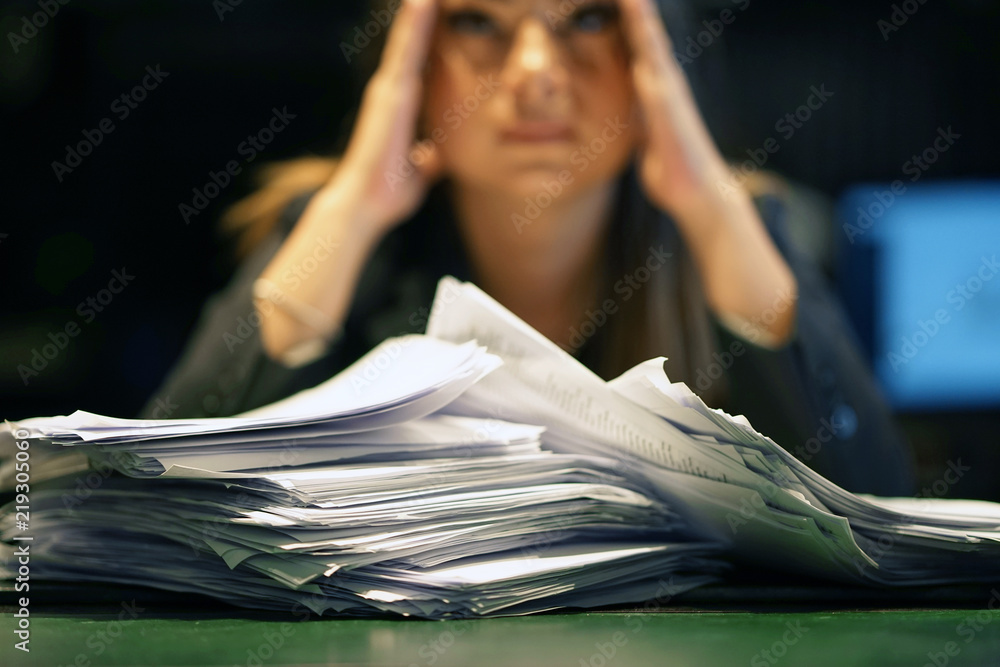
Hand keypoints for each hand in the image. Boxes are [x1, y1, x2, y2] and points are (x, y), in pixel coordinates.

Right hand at [323, 0, 442, 236]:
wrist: (365, 204)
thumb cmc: (388, 193)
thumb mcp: (417, 173)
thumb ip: (426, 160)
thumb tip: (430, 157)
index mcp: (400, 107)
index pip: (420, 65)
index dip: (430, 38)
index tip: (442, 12)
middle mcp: (391, 92)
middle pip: (412, 43)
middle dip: (423, 16)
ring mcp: (389, 90)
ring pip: (408, 40)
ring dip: (419, 12)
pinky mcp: (391, 94)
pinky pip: (407, 52)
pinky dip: (416, 26)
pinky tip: (423, 2)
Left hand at [618, 0, 798, 345]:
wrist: (699, 195)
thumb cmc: (672, 170)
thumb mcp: (644, 138)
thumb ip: (637, 119)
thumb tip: (627, 116)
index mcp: (654, 91)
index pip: (636, 49)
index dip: (626, 23)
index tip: (613, 0)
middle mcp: (665, 86)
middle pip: (646, 38)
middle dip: (636, 10)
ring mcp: (669, 94)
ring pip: (653, 47)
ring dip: (642, 19)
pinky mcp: (670, 109)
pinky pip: (655, 72)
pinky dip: (647, 46)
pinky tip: (638, 30)